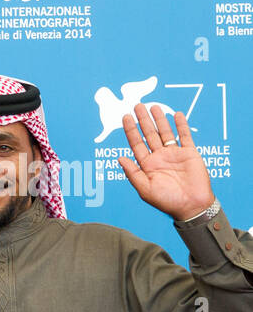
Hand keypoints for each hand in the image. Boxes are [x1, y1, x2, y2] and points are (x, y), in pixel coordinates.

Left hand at [118, 104, 214, 220]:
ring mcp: (174, 154)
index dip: (131, 130)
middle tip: (137, 105)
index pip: (136, 143)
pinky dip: (181, 125)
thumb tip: (120, 158)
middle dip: (143, 120)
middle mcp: (159, 157)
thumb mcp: (144, 189)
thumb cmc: (166, 201)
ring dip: (160, 120)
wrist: (191, 206)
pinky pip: (185, 136)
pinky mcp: (189, 153)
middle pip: (149, 134)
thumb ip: (133, 173)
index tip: (125, 117)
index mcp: (147, 165)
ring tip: (154, 106)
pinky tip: (176, 115)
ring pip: (165, 132)